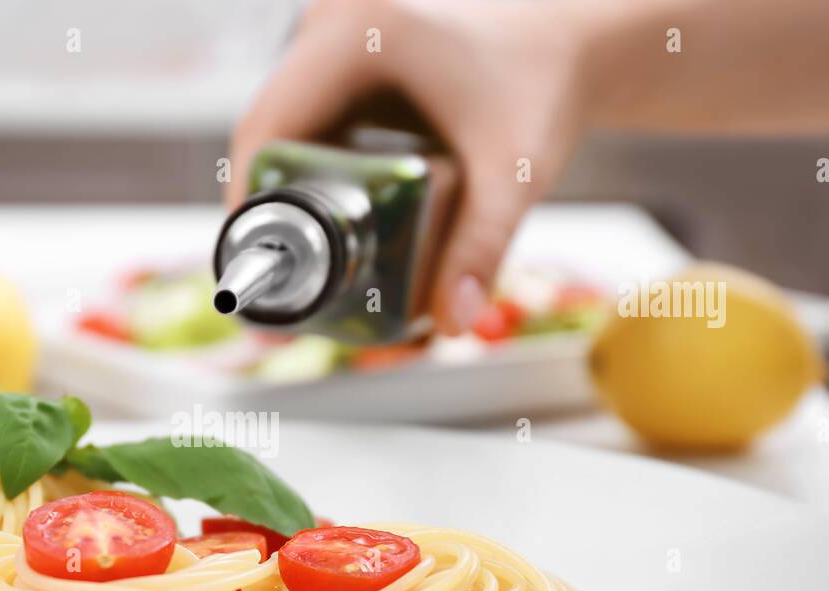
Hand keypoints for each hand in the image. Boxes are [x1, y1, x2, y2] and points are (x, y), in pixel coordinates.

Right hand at [227, 0, 592, 332]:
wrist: (575, 35)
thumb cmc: (546, 83)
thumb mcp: (513, 169)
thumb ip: (484, 247)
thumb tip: (451, 323)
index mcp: (355, 34)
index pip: (266, 130)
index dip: (253, 207)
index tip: (265, 272)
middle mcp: (331, 24)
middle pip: (268, 136)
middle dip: (274, 215)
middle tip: (286, 287)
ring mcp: (335, 34)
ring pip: (285, 131)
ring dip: (290, 198)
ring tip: (309, 265)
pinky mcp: (345, 53)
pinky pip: (310, 120)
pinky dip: (314, 174)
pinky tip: (333, 222)